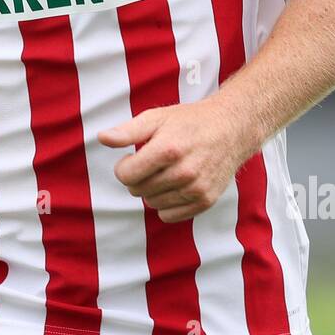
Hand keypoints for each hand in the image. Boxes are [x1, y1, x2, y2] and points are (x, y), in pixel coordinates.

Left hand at [97, 98, 253, 222]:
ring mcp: (196, 189)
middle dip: (138, 177)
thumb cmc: (189, 121)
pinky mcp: (205, 201)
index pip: (125, 175)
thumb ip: (128, 131)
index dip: (124, 166)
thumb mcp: (157, 118)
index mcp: (168, 150)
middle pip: (137, 190)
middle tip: (151, 163)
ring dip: (152, 190)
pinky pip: (169, 216)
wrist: (231, 129)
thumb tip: (102, 138)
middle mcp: (183, 172)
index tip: (133, 157)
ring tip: (165, 171)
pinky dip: (166, 204)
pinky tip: (174, 186)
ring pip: (152, 203)